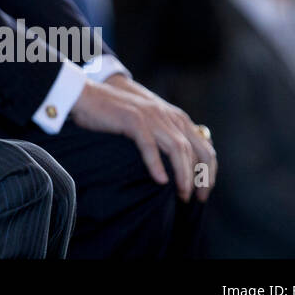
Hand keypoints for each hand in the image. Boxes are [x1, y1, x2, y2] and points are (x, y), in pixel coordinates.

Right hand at [71, 74, 216, 201]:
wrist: (86, 96)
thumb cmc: (113, 113)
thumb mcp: (147, 121)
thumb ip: (165, 133)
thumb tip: (180, 162)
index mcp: (174, 116)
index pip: (204, 145)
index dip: (209, 170)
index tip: (204, 190)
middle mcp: (167, 114)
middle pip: (197, 149)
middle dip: (201, 177)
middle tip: (197, 198)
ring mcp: (150, 115)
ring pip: (178, 149)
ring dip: (183, 174)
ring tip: (181, 193)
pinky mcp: (133, 118)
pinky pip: (150, 145)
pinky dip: (157, 164)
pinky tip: (160, 180)